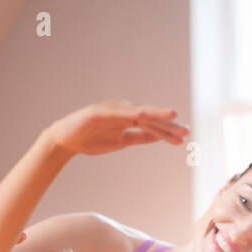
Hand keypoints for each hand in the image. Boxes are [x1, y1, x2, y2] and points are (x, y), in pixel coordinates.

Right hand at [44, 100, 187, 156]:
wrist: (66, 140)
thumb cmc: (92, 139)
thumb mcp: (121, 141)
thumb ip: (139, 137)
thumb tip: (158, 138)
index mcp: (129, 118)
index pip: (152, 125)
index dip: (168, 130)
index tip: (184, 137)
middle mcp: (123, 110)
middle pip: (149, 118)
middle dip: (168, 125)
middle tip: (186, 131)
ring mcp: (111, 109)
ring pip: (137, 113)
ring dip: (155, 115)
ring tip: (173, 116)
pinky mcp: (99, 111)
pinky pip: (118, 112)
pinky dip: (131, 112)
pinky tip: (144, 114)